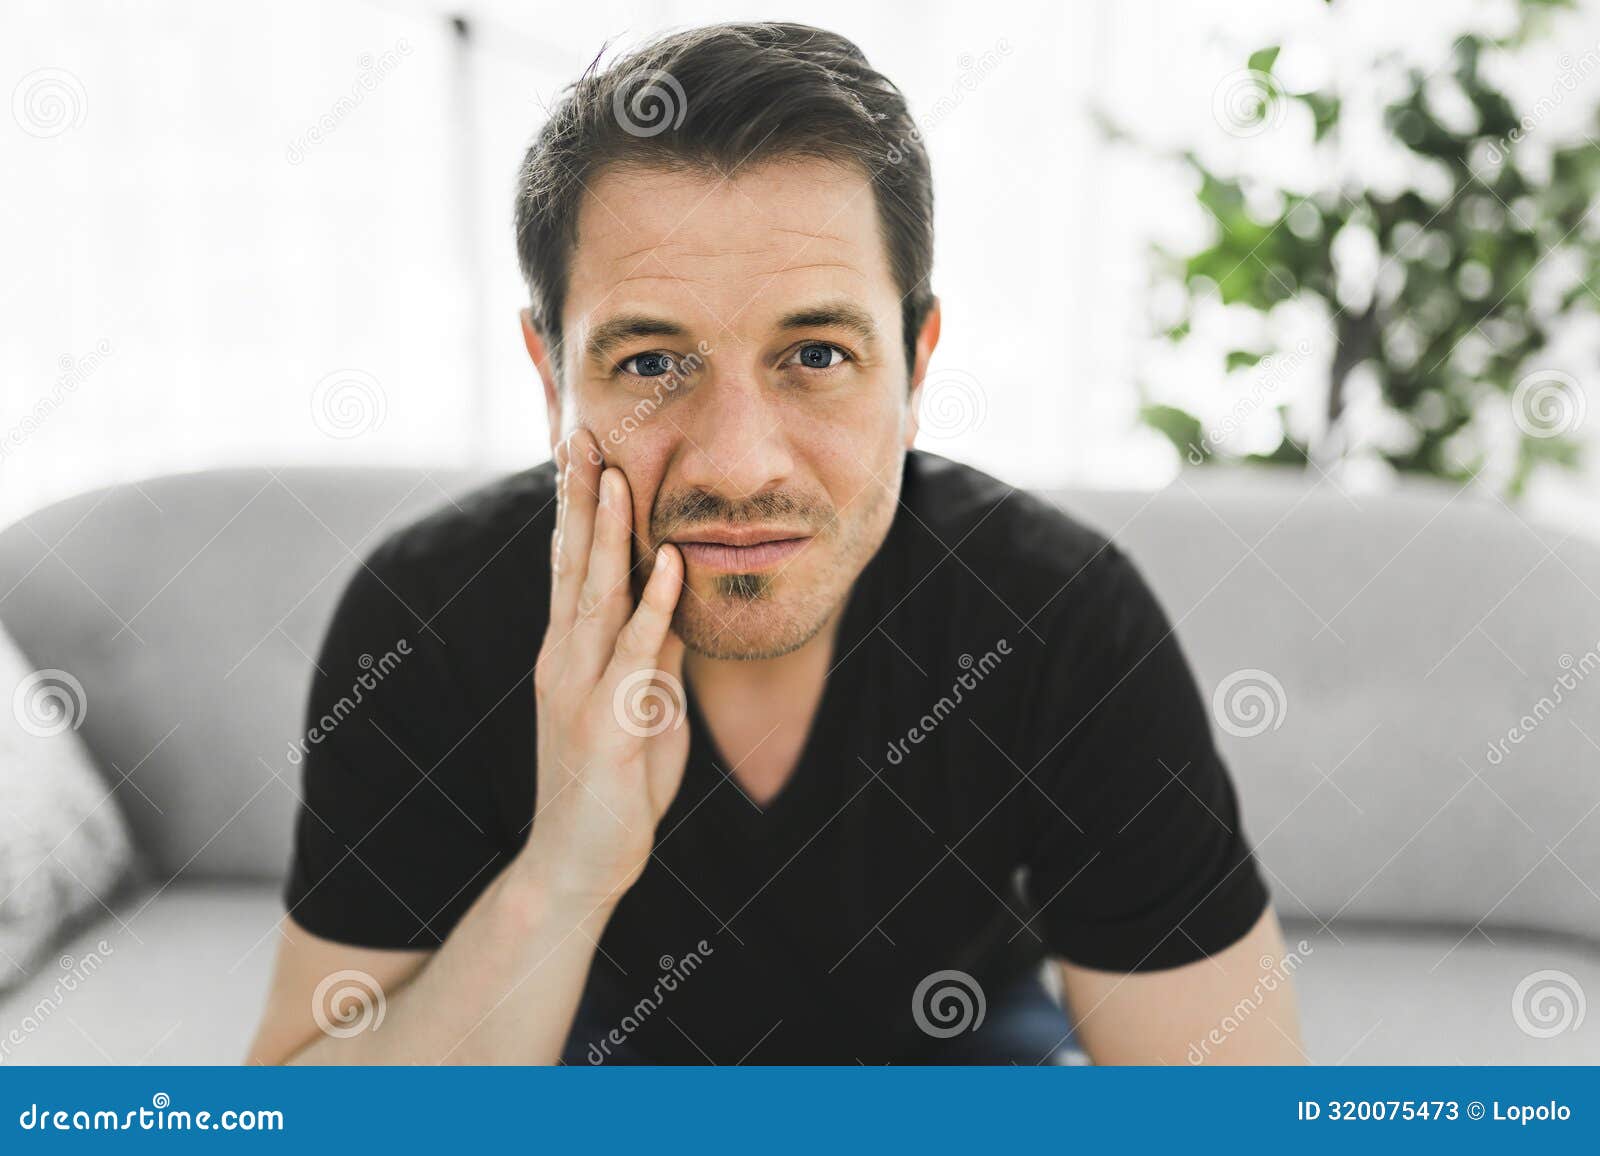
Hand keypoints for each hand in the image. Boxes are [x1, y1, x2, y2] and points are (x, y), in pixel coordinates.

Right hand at [520, 429, 689, 907]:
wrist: (579, 864)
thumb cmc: (614, 785)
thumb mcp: (643, 705)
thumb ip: (654, 652)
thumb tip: (674, 597)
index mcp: (569, 652)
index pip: (570, 565)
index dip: (576, 507)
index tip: (583, 450)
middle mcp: (564, 659)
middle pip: (571, 564)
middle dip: (578, 498)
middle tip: (581, 433)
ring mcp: (579, 689)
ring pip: (595, 596)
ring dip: (607, 534)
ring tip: (615, 475)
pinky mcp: (605, 723)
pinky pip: (636, 652)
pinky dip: (656, 604)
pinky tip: (671, 562)